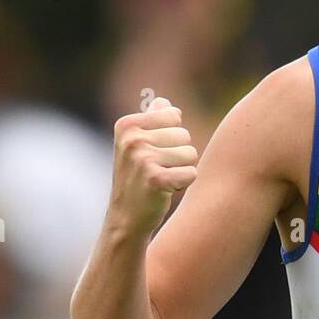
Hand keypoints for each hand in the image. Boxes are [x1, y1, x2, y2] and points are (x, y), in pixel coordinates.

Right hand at [109, 96, 198, 236]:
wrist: (126, 216)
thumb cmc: (138, 176)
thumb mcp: (137, 144)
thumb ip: (152, 120)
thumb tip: (164, 102)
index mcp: (126, 124)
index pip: (174, 115)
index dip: (171, 136)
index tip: (153, 151)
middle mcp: (132, 139)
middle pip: (185, 135)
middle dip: (178, 154)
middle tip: (157, 169)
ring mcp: (142, 159)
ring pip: (191, 154)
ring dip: (182, 169)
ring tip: (161, 179)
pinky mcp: (155, 179)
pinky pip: (191, 173)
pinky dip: (184, 183)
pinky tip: (165, 190)